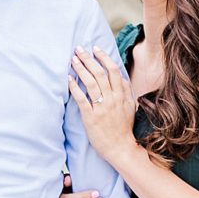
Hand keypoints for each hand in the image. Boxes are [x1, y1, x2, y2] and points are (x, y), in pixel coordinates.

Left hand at [69, 46, 137, 163]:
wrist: (121, 148)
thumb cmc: (124, 129)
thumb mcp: (130, 108)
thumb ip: (125, 92)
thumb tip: (120, 78)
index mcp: (122, 95)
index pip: (114, 71)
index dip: (104, 58)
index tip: (96, 49)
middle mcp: (113, 99)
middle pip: (101, 73)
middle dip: (89, 59)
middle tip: (79, 49)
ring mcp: (102, 108)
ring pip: (91, 83)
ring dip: (81, 69)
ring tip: (73, 59)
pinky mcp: (91, 117)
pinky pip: (82, 99)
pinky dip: (75, 87)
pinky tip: (68, 79)